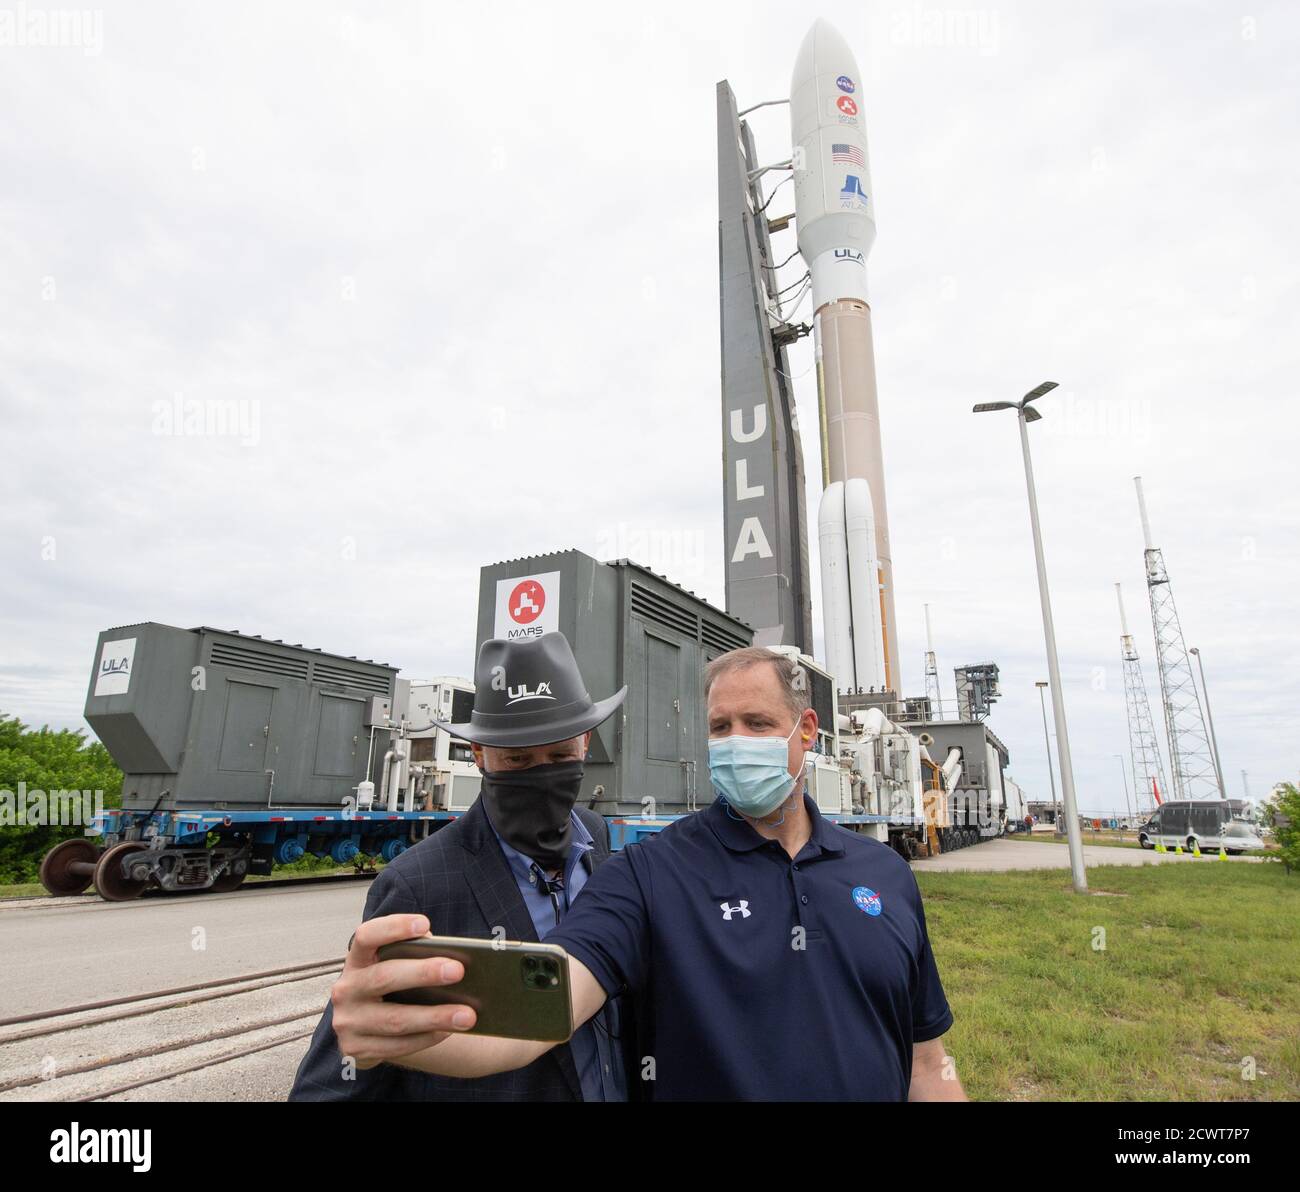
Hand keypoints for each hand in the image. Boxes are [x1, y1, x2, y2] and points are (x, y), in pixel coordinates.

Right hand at [330, 914, 477, 1068]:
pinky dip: (426, 1038)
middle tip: (458, 971)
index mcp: (357, 960)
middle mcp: (346, 989)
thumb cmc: (391, 985)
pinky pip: (397, 1046)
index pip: (366, 936)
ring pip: (395, 1019)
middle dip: (423, 973)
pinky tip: (448, 1031)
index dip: (392, 928)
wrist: (364, 1027)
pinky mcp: (356, 1049)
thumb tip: (451, 957)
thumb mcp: (393, 966)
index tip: (424, 923)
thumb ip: (414, 955)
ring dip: (434, 1017)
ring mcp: (348, 1022)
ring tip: (467, 1015)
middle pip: (383, 978)